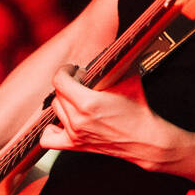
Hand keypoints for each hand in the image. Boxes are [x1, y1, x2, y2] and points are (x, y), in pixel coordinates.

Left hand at [39, 65, 180, 168]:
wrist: (146, 138)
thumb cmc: (138, 110)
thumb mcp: (127, 78)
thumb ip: (113, 63)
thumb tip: (108, 50)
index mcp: (88, 102)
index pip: (60, 80)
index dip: (65, 71)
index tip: (72, 70)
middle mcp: (78, 120)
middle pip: (58, 94)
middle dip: (68, 84)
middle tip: (80, 83)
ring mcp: (75, 134)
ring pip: (55, 109)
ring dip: (64, 101)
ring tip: (76, 99)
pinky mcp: (76, 145)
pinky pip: (48, 138)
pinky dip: (50, 129)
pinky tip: (62, 121)